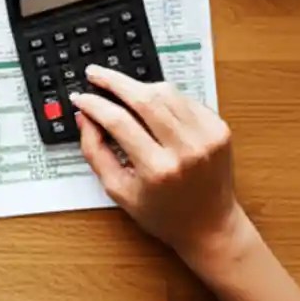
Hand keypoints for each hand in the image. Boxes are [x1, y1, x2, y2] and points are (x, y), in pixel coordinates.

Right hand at [69, 66, 250, 266]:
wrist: (211, 226)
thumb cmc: (164, 214)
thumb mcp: (119, 191)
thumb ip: (95, 152)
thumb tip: (84, 117)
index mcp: (157, 169)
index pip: (118, 122)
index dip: (95, 105)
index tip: (80, 98)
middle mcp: (185, 149)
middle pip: (144, 97)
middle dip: (114, 81)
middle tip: (94, 74)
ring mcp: (206, 136)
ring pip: (166, 92)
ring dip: (138, 86)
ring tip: (120, 88)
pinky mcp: (219, 129)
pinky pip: (185, 100)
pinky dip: (164, 97)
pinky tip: (151, 105)